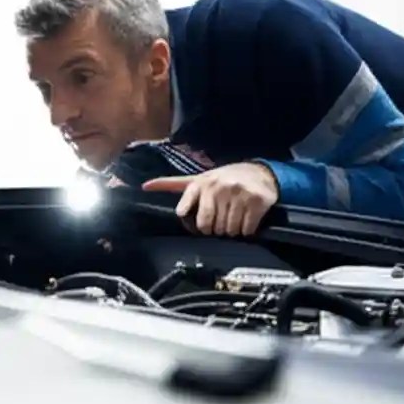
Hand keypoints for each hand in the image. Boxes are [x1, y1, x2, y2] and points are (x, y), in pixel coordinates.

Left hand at [142, 162, 278, 235]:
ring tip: (234, 219)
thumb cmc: (223, 179)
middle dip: (214, 230)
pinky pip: (246, 230)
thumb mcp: (198, 179)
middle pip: (208, 227)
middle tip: (220, 222)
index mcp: (200, 183)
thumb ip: (172, 184)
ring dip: (231, 231)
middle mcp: (217, 187)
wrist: (259, 171)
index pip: (185, 208)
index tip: (196, 223)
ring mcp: (238, 193)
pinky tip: (246, 220)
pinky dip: (246, 231)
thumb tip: (145, 186)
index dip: (192, 220)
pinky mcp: (256, 201)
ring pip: (228, 230)